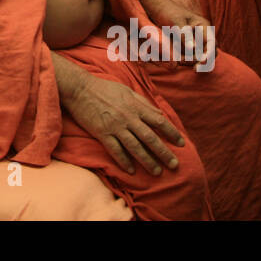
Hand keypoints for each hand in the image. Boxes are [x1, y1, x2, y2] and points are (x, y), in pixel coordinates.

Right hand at [60, 71, 184, 175]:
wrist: (79, 89)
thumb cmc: (104, 88)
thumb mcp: (127, 91)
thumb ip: (143, 103)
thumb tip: (159, 114)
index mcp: (135, 106)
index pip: (159, 121)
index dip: (172, 133)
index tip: (181, 144)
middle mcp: (128, 117)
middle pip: (150, 138)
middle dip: (164, 153)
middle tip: (174, 165)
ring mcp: (115, 126)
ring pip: (135, 147)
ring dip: (147, 161)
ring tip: (156, 172)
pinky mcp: (102, 133)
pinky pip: (115, 150)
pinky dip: (124, 161)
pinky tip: (131, 171)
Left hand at [142, 0, 215, 67]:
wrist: (157, 9)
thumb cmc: (168, 12)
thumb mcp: (175, 23)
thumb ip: (184, 35)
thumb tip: (193, 49)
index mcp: (203, 26)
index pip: (212, 43)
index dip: (209, 53)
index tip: (201, 61)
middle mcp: (202, 34)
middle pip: (210, 51)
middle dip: (205, 61)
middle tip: (195, 69)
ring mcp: (195, 40)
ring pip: (201, 56)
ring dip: (195, 61)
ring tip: (186, 63)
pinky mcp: (187, 45)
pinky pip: (191, 56)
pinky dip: (188, 60)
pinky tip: (179, 60)